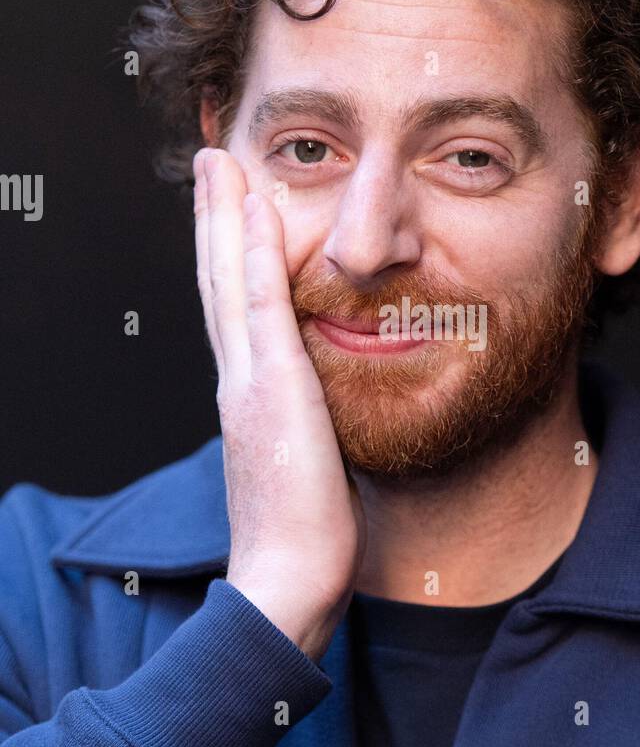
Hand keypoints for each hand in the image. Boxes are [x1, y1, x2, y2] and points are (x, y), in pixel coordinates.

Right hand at [193, 146, 364, 661]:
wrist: (287, 583)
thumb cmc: (304, 537)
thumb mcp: (305, 465)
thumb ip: (306, 429)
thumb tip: (322, 417)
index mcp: (248, 398)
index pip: (234, 310)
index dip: (230, 256)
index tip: (233, 210)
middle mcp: (239, 382)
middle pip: (219, 283)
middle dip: (215, 220)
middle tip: (211, 163)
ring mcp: (249, 384)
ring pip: (229, 283)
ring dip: (226, 218)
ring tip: (220, 164)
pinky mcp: (273, 393)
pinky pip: (263, 311)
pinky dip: (257, 260)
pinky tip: (258, 215)